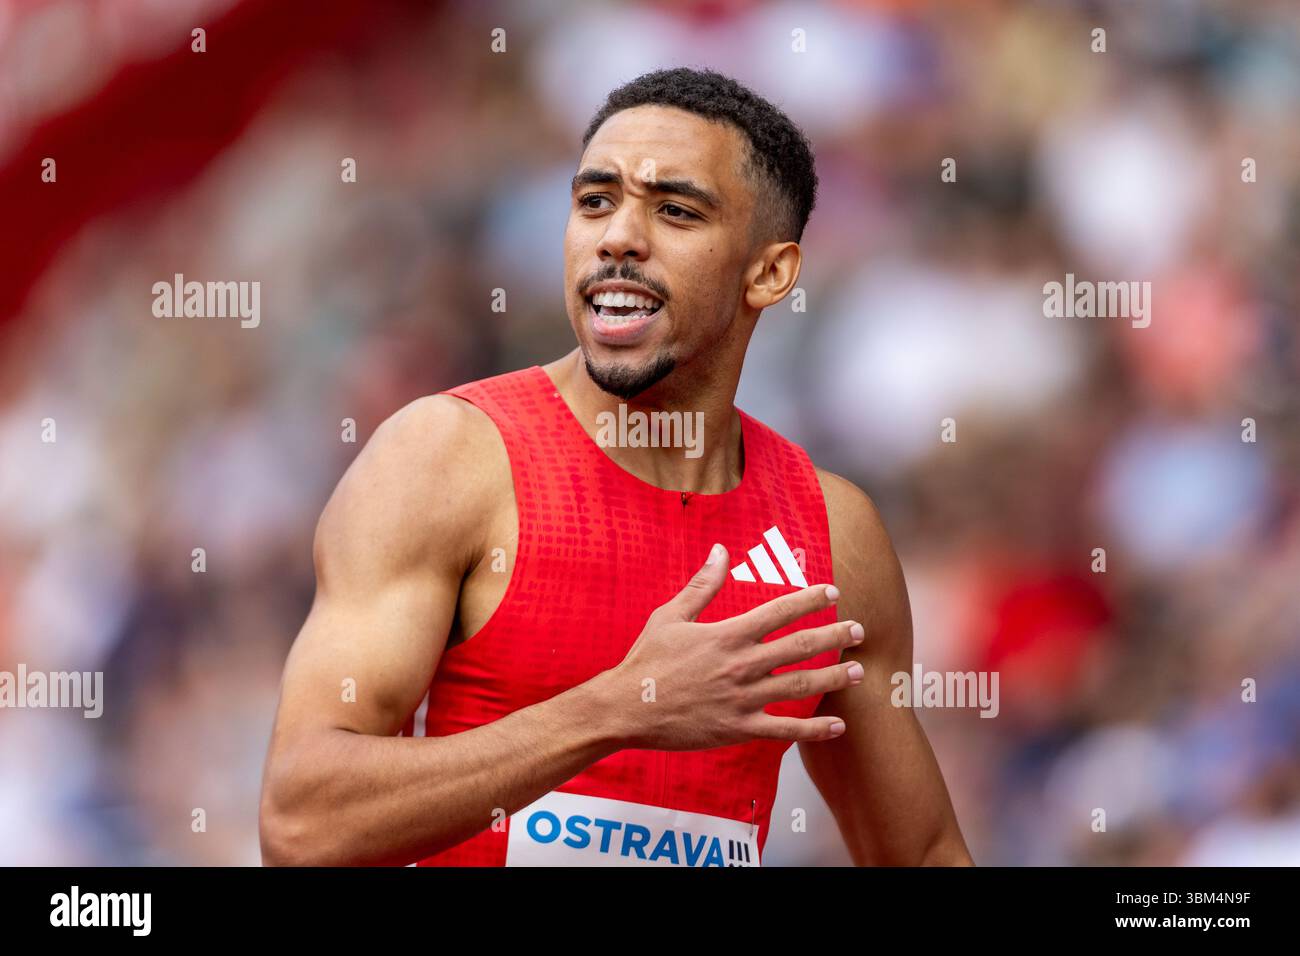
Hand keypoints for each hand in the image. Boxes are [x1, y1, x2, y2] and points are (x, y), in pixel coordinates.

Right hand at [601, 543, 864, 750]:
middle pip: (799, 647)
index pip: (779, 611)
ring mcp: (742, 699)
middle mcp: (741, 665)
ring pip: (799, 686)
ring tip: (859, 671)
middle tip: (859, 629)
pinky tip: (837, 726)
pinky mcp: (738, 729)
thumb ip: (701, 585)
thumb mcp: (670, 615)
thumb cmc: (646, 660)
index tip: (833, 591)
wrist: (625, 708)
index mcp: (727, 635)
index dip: (810, 599)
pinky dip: (813, 729)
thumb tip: (720, 551)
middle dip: (834, 635)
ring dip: (833, 677)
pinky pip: (784, 730)